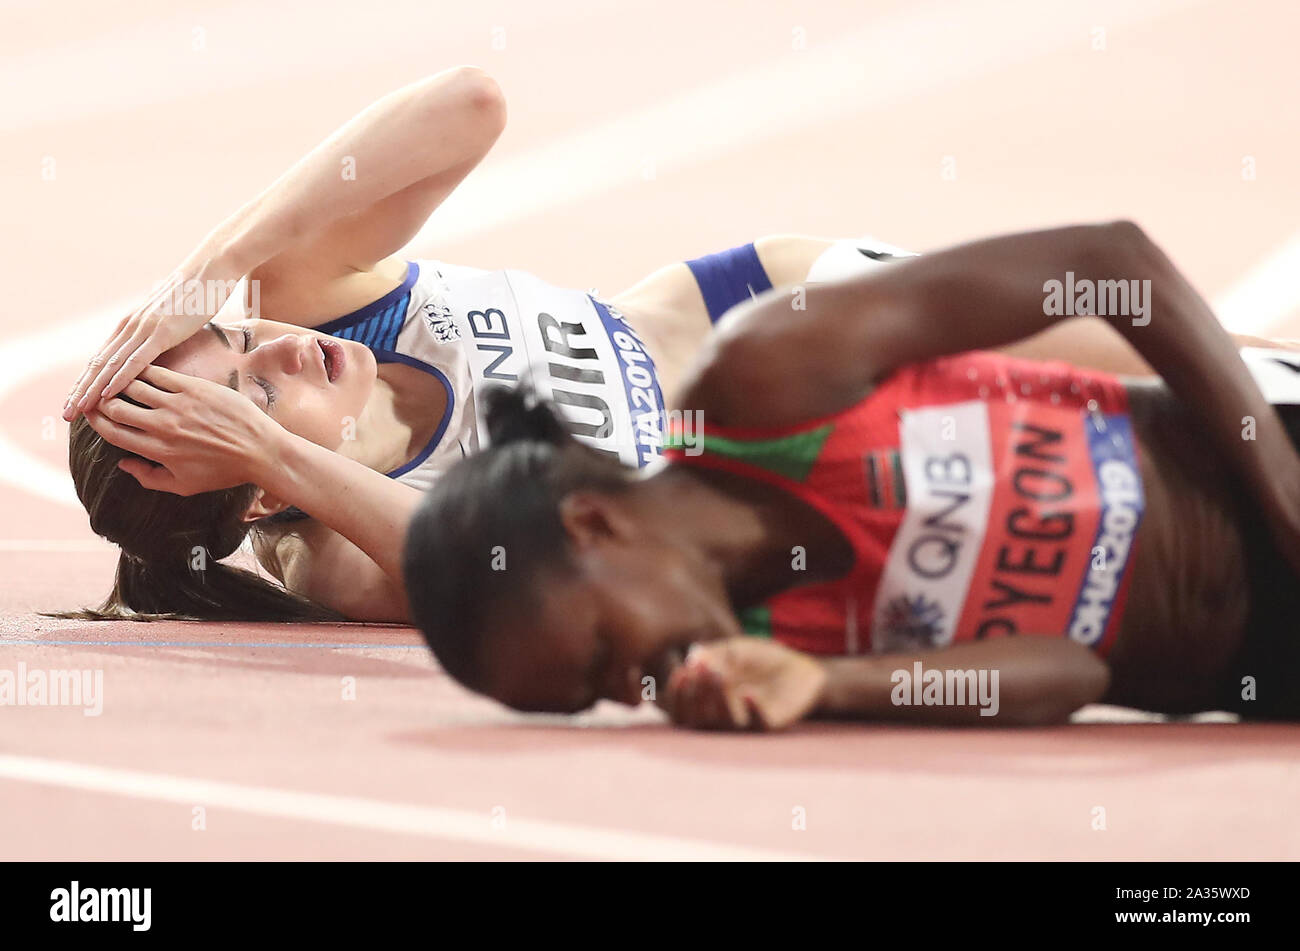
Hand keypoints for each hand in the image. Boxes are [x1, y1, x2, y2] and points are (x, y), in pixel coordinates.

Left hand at [64, 249, 244, 420]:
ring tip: (79, 410)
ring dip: (92, 389)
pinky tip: (107, 394)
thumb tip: (157, 340)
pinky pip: (135, 360)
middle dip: (81, 390)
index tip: (77, 401)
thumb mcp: (170, 314)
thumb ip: (158, 329)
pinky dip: (119, 379)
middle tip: (67, 413)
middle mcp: (130, 326)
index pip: (102, 357)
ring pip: (110, 365)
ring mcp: (144, 328)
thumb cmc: (196, 291)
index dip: (87, 381)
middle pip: (98, 364)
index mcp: (132, 324)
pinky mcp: (161, 332)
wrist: (210, 268)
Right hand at [84, 365, 281, 495]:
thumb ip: (149, 478)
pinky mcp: (195, 388)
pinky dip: (142, 370)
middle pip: (117, 408)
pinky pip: (159, 373)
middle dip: (101, 401)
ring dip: (119, 383)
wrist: (261, 451)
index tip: (90, 415)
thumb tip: (123, 464)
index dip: (96, 422)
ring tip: (114, 380)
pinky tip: (137, 368)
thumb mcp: (185, 486)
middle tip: (97, 395)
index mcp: (158, 451)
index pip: (113, 433)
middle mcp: (164, 426)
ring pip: (133, 387)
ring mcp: (179, 405)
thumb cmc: (224, 471)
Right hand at [666, 638, 827, 730]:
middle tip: (700, 670)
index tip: (681, 672)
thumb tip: (692, 660)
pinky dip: (751, 711)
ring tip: (720, 673)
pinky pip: (756, 725)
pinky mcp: (768, 725)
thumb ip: (715, 654)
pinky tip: (748, 693)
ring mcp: (744, 722)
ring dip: (717, 698)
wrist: (799, 668)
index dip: (675, 695)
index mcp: (707, 701)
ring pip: (721, 723)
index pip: (680, 709)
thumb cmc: (761, 659)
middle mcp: (721, 716)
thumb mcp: (735, 650)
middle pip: (695, 719)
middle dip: (692, 695)